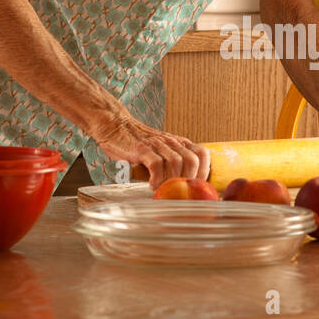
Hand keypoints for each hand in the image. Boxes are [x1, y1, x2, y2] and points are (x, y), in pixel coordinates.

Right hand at [91, 110, 211, 189]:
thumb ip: (169, 164)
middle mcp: (170, 142)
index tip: (197, 186)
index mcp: (178, 143)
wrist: (114, 126)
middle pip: (192, 160)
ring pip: (176, 163)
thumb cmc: (136, 143)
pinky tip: (152, 185)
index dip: (204, 171)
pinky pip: (156, 165)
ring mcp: (156, 145)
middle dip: (189, 179)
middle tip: (180, 192)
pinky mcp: (142, 149)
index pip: (202, 153)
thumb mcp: (159, 150)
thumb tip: (180, 188)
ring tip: (165, 191)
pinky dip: (157, 178)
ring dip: (173, 181)